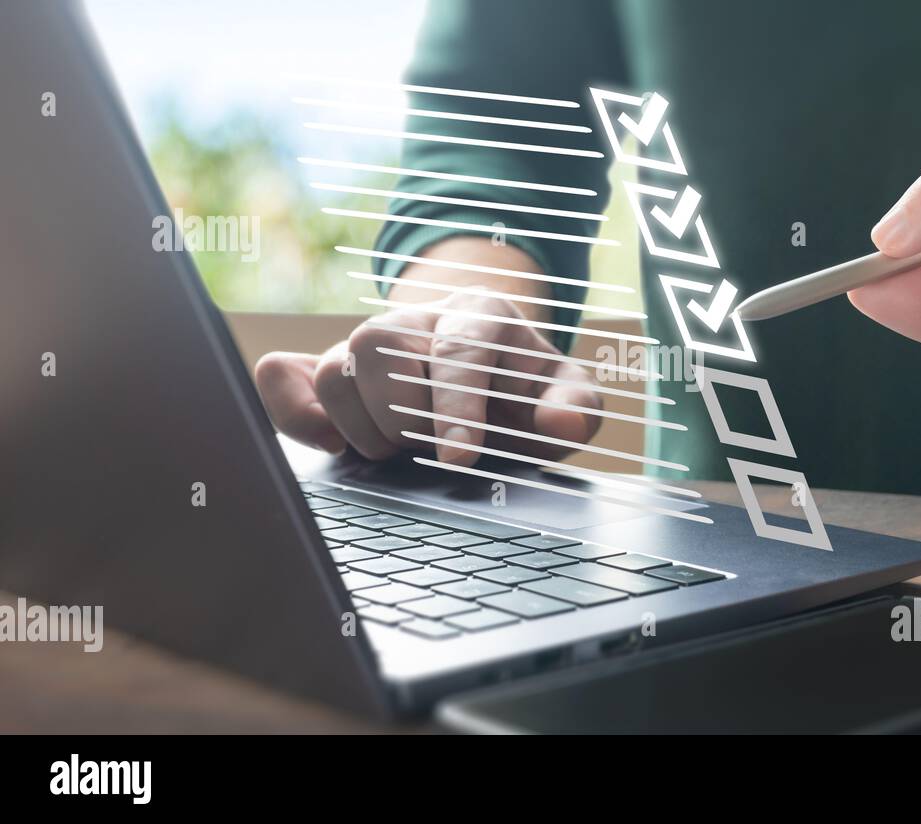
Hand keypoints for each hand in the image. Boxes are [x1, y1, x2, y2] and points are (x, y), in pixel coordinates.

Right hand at [254, 240, 601, 465]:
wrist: (486, 382)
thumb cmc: (526, 395)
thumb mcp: (566, 398)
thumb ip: (576, 408)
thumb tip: (561, 424)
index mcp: (479, 316)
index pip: (456, 348)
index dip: (454, 406)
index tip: (459, 456)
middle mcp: (416, 320)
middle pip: (377, 345)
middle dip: (404, 414)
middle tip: (432, 448)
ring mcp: (366, 342)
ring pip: (333, 365)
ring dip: (363, 424)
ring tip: (400, 448)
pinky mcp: (326, 370)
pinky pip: (283, 375)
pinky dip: (294, 412)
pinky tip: (331, 442)